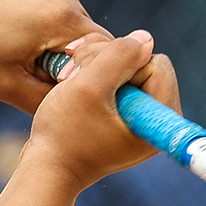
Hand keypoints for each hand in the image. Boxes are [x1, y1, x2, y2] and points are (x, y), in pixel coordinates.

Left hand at [0, 0, 110, 113]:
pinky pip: (59, 11)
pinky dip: (45, 26)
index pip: (106, 58)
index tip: (63, 93)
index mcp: (63, 20)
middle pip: (91, 43)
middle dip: (69, 64)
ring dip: (56, 45)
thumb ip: (44, 101)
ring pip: (74, 28)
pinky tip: (13, 30)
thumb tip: (76, 112)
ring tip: (16, 48)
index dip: (89, 81)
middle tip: (33, 74)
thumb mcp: (3, 83)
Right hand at [22, 31, 180, 189]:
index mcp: (159, 119)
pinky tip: (73, 83)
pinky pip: (117, 77)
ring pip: (127, 65)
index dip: (121, 64)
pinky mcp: (124, 112)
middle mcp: (157, 118)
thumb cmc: (64, 134)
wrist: (47, 168)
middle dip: (106, 62)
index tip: (92, 83)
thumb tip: (146, 38)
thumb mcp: (88, 87)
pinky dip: (93, 74)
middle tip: (73, 78)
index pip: (155, 63)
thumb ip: (119, 56)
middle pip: (143, 62)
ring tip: (69, 82)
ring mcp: (140, 115)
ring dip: (94, 65)